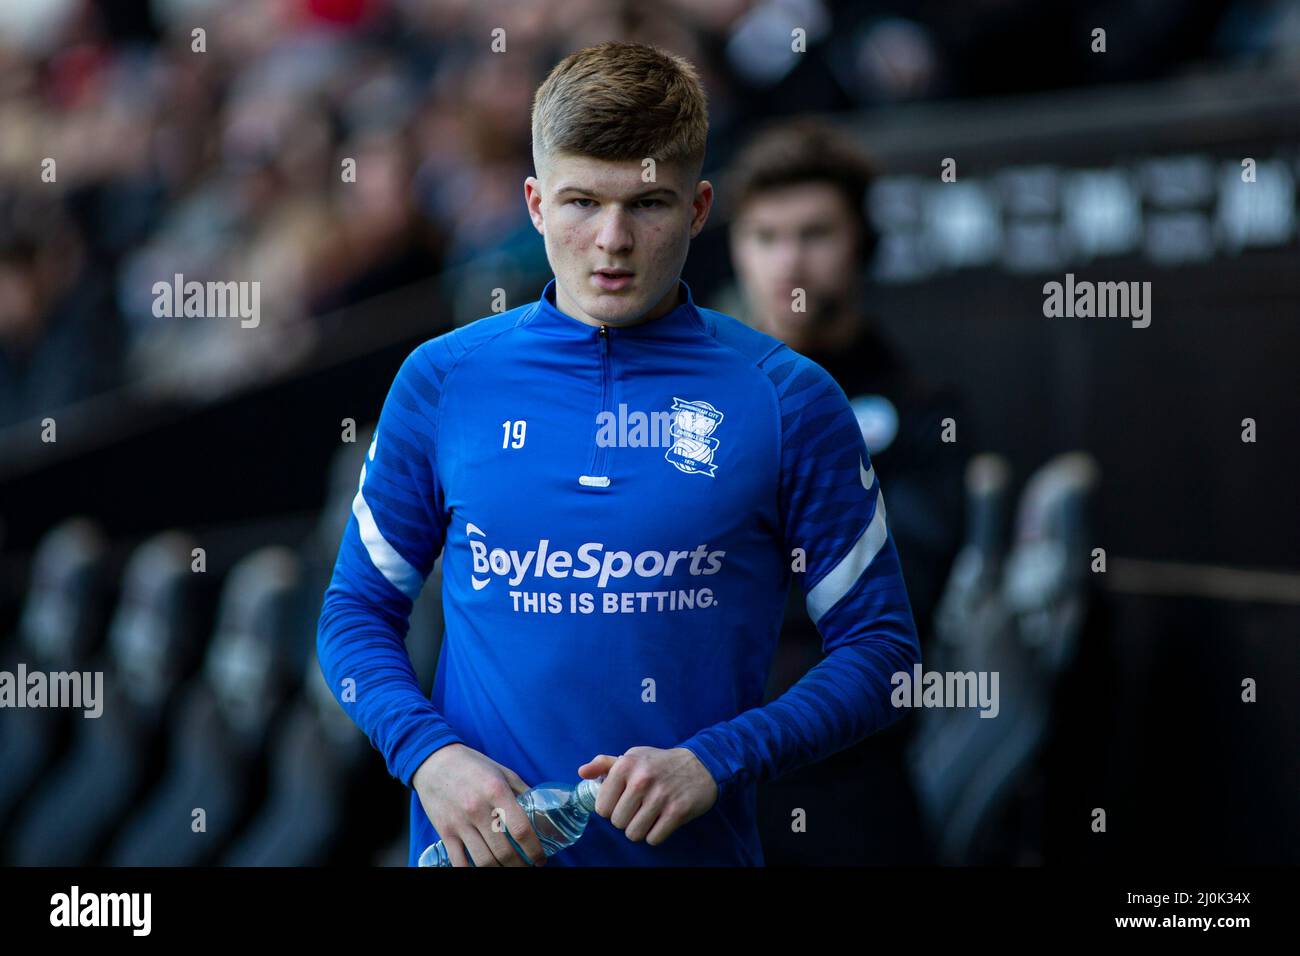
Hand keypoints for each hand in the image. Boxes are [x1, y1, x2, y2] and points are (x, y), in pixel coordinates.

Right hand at [411, 743, 545, 865]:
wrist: (434, 762)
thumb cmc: (472, 765)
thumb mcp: (502, 771)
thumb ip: (522, 791)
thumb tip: (542, 810)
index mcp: (497, 792)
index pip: (521, 829)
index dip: (534, 849)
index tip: (541, 859)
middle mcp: (478, 809)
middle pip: (504, 851)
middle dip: (520, 866)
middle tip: (527, 867)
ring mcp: (460, 823)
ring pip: (484, 861)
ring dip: (500, 871)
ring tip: (509, 869)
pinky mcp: (444, 832)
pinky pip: (459, 862)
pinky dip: (473, 872)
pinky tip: (485, 870)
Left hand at [577, 746, 718, 845]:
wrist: (701, 764)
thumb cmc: (660, 763)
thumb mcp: (633, 756)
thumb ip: (605, 764)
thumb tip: (581, 772)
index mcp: (626, 766)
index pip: (601, 807)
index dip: (610, 808)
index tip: (621, 801)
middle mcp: (641, 780)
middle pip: (617, 823)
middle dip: (626, 820)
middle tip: (638, 808)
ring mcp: (660, 796)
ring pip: (633, 834)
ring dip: (640, 829)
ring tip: (648, 816)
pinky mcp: (677, 811)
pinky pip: (653, 838)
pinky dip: (656, 834)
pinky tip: (661, 820)